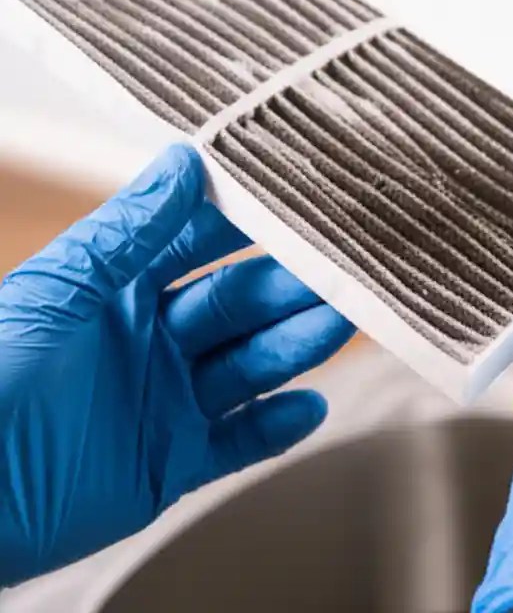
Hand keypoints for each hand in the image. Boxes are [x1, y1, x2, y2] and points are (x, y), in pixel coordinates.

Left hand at [0, 144, 353, 585]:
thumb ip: (125, 233)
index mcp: (115, 291)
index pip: (197, 243)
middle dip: (290, 285)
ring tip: (340, 323)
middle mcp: (148, 341)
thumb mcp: (54, 292)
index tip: (301, 201)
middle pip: (237, 304)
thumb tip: (182, 163)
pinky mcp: (171, 465)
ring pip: (250, 366)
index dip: (247, 222)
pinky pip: (240, 441)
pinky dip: (278, 425)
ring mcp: (164, 403)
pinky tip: (309, 404)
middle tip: (343, 269)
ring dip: (297, 344)